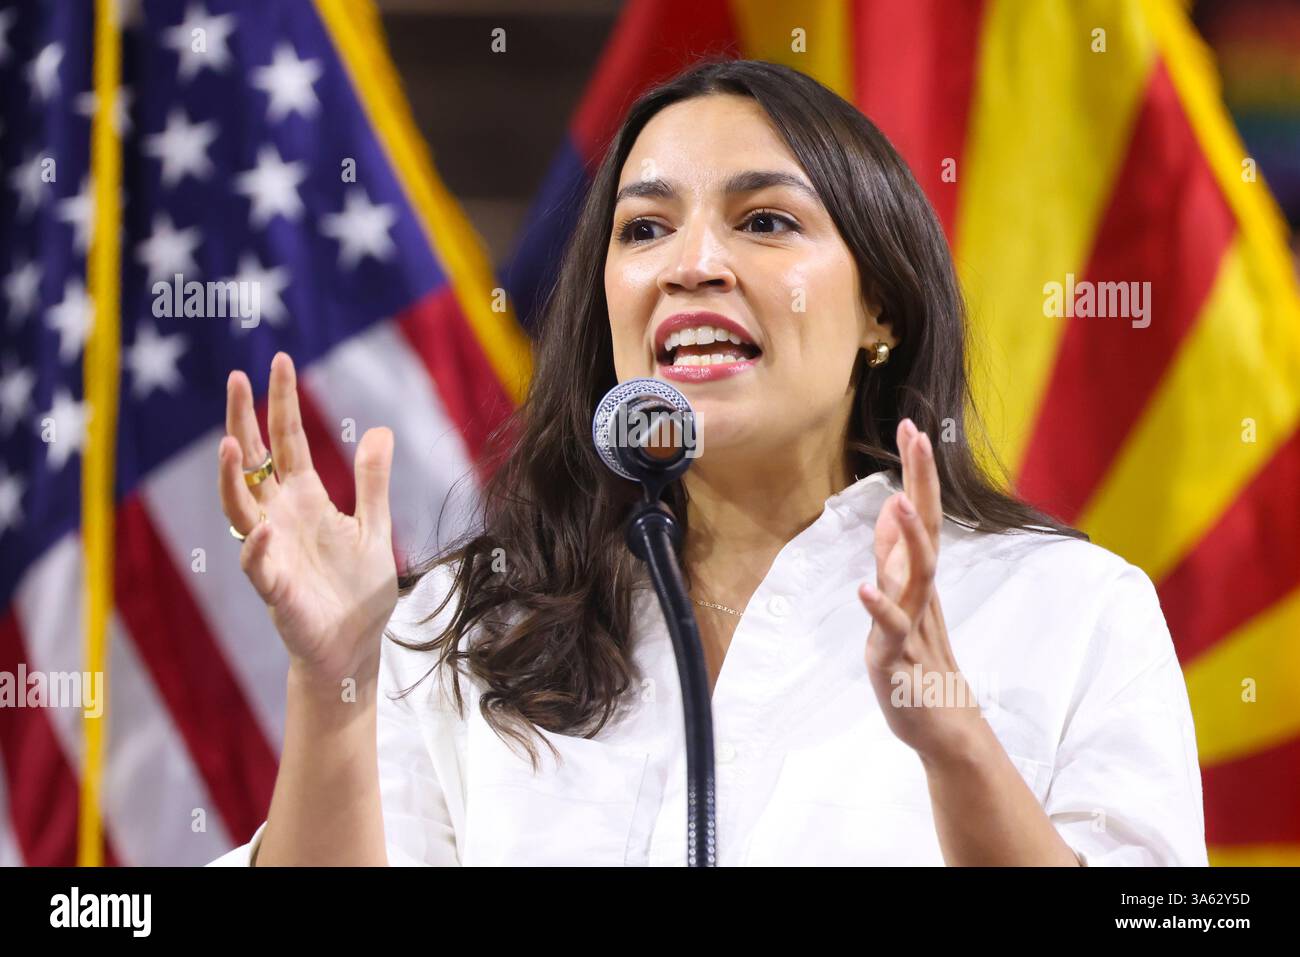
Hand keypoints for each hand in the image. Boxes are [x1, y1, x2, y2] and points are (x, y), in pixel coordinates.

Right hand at [217, 352, 397, 688]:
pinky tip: (263, 530)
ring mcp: (273, 552)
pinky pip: (258, 566)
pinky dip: (257, 548)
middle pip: (254, 462)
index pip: (286, 441)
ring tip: (230, 444)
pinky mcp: (276, 589)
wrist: (353, 648)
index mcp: (305, 500)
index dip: (281, 403)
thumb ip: (373, 481)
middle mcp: (281, 518)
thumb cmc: (358, 591)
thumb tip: (380, 430)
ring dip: (232, 478)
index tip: (278, 361)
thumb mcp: (374, 527)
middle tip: (236, 379)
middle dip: (244, 421)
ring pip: (239, 507)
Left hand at [858, 418, 983, 761]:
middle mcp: (919, 592)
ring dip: (910, 539)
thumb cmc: (920, 660)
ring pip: (915, 576)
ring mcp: (911, 623)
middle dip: (921, 482)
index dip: (917, 473)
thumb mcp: (903, 598)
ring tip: (900, 503)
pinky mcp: (897, 657)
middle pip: (925, 529)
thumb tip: (893, 511)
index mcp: (918, 577)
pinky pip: (889, 630)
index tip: (912, 427)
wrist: (941, 725)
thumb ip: (897, 556)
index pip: (921, 514)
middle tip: (918, 436)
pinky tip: (864, 587)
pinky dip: (878, 608)